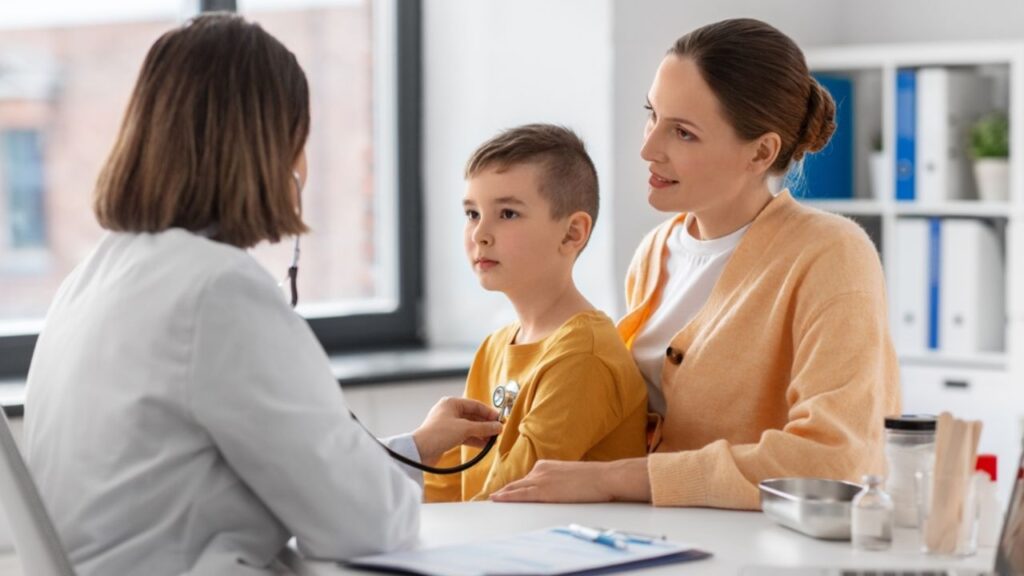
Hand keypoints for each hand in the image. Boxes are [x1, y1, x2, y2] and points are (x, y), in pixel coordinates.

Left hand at [412, 397, 501, 466]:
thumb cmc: (438, 434)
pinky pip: (465, 435)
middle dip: (486, 424)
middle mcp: (449, 412)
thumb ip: (484, 427)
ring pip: (470, 427)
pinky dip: (474, 439)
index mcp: (451, 403)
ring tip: (493, 440)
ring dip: (482, 433)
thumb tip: (498, 427)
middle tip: (498, 431)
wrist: (419, 452)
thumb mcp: (465, 429)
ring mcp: (448, 424)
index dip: (489, 413)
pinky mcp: (447, 436)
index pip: (476, 405)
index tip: (500, 420)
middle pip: (473, 416)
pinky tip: (484, 445)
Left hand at [490, 458, 651, 502]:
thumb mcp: (569, 476)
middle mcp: (540, 470)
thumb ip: (556, 481)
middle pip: (517, 484)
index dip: (512, 487)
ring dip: (502, 496)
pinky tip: (498, 499)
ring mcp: (542, 479)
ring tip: (490, 501)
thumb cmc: (592, 479)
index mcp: (546, 466)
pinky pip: (522, 495)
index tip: (502, 493)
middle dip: (504, 492)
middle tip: (489, 498)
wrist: (603, 477)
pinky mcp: (545, 490)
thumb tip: (551, 490)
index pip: (525, 479)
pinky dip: (508, 497)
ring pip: (516, 489)